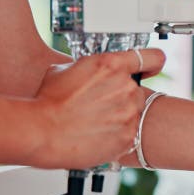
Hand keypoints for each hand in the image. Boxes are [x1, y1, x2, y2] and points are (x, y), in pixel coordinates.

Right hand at [27, 49, 165, 168]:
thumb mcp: (66, 69)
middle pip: (136, 89)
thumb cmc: (47, 102)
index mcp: (112, 65)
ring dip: (118, 116)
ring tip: (93, 122)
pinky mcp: (128, 136)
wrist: (40, 131)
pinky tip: (96, 134)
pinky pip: (129, 133)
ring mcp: (129, 113)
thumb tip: (94, 72)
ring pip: (133, 112)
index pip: (153, 57)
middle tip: (98, 105)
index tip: (151, 68)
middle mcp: (125, 87)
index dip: (153, 63)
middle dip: (121, 96)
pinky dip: (116, 135)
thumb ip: (90, 69)